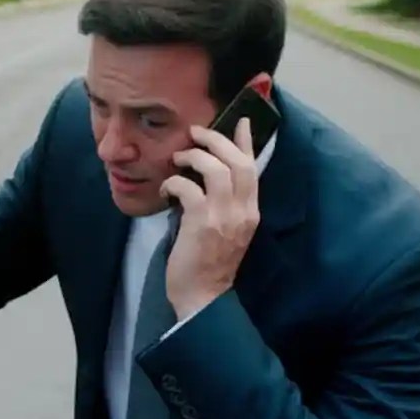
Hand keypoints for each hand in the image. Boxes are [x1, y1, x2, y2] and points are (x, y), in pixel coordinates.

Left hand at [159, 118, 261, 318]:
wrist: (203, 298)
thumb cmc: (208, 264)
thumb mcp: (226, 230)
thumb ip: (224, 205)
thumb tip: (206, 178)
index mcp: (251, 212)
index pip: (253, 168)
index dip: (247, 142)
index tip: (242, 121)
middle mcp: (243, 212)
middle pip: (239, 162)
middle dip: (217, 140)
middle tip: (196, 131)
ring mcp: (224, 218)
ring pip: (217, 170)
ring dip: (195, 157)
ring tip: (179, 158)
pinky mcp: (202, 224)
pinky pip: (189, 189)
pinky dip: (175, 181)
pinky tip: (165, 187)